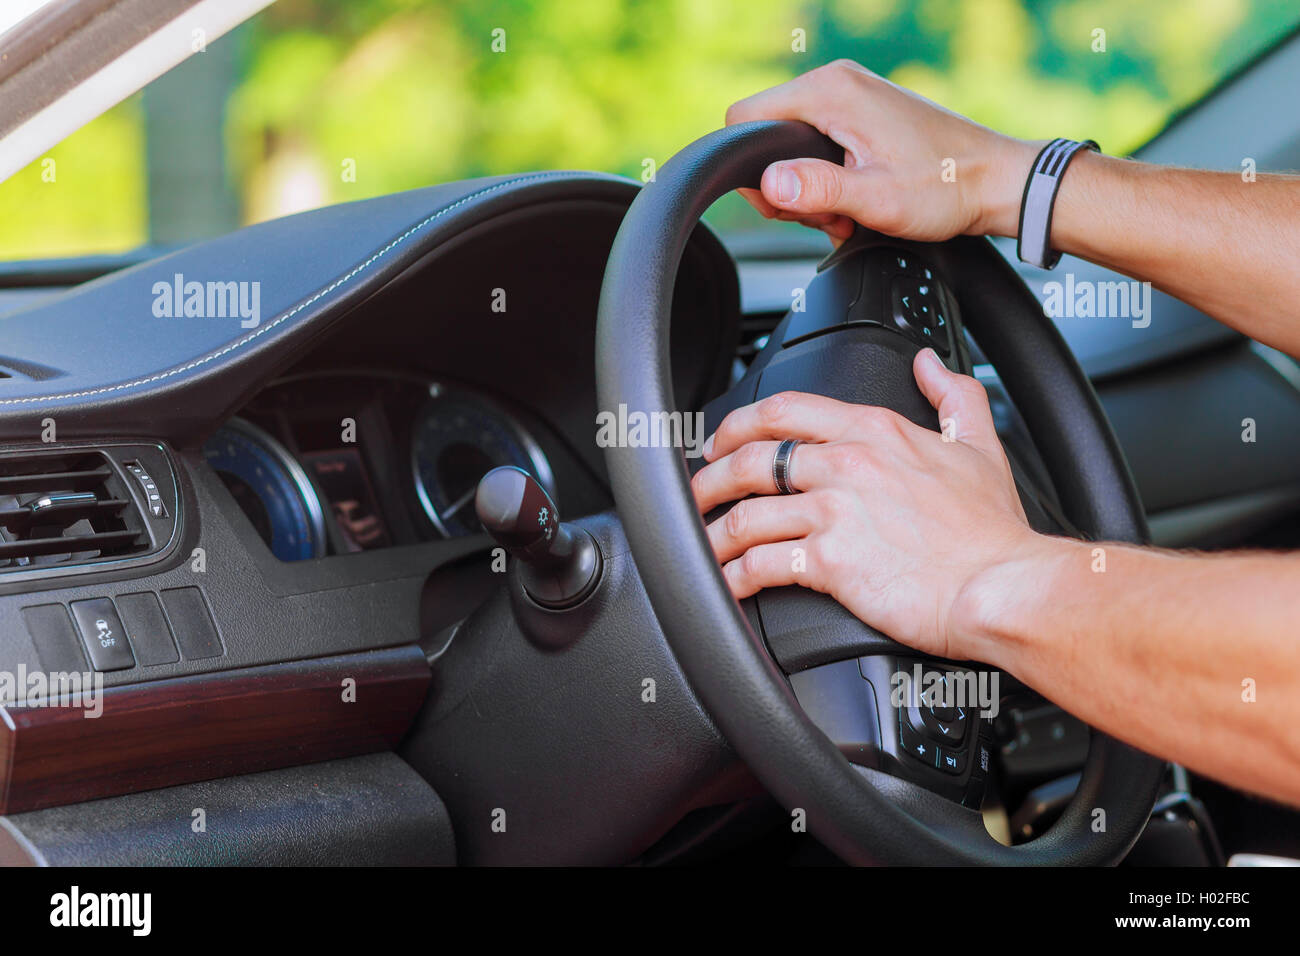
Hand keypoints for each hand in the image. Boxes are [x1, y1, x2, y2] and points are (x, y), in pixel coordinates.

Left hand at [690, 349, 1057, 660]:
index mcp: (874, 432)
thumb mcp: (980, 445)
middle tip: (697, 494)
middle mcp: (847, 464)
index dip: (738, 424)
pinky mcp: (830, 562)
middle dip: (710, 477)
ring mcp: (835, 512)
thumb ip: (952, 396)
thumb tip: (929, 362)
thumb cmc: (992, 532)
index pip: (785, 409)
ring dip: (713, 533)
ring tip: (703, 546)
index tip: (722, 441)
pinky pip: (760, 566)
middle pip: (750, 459)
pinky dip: (733, 577)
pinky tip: (727, 585)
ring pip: (745, 514)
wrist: (1004, 587)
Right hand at [725, 60, 1036, 244]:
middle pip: (767, 136)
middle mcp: (837, 83)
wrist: (997, 182)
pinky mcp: (863, 113)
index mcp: (831, 91)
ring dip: (811, 189)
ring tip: (849, 211)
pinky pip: (819, 146)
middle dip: (786, 186)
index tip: (786, 203)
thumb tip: (769, 184)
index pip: (745, 117)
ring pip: (792, 146)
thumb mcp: (876, 198)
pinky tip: (856, 202)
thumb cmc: (947, 187)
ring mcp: (851, 96)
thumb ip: (816, 188)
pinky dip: (829, 180)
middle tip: (827, 214)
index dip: (752, 170)